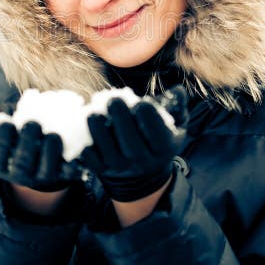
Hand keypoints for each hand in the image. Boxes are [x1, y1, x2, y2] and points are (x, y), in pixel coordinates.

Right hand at [0, 104, 77, 191]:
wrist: (36, 146)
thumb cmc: (15, 129)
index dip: (0, 138)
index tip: (6, 122)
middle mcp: (17, 173)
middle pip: (21, 163)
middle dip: (27, 142)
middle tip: (33, 123)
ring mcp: (40, 175)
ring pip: (46, 171)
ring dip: (50, 151)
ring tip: (52, 135)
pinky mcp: (62, 174)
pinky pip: (69, 172)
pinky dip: (74, 164)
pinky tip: (75, 149)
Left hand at [81, 87, 187, 202]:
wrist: (143, 174)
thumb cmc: (157, 139)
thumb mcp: (174, 125)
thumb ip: (176, 106)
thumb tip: (177, 90)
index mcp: (164, 148)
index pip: (158, 133)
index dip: (148, 115)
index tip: (141, 103)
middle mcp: (143, 162)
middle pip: (131, 142)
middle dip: (120, 117)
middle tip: (114, 100)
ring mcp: (122, 167)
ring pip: (108, 150)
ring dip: (98, 128)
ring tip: (95, 112)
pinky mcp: (102, 170)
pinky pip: (91, 157)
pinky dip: (86, 143)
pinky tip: (88, 128)